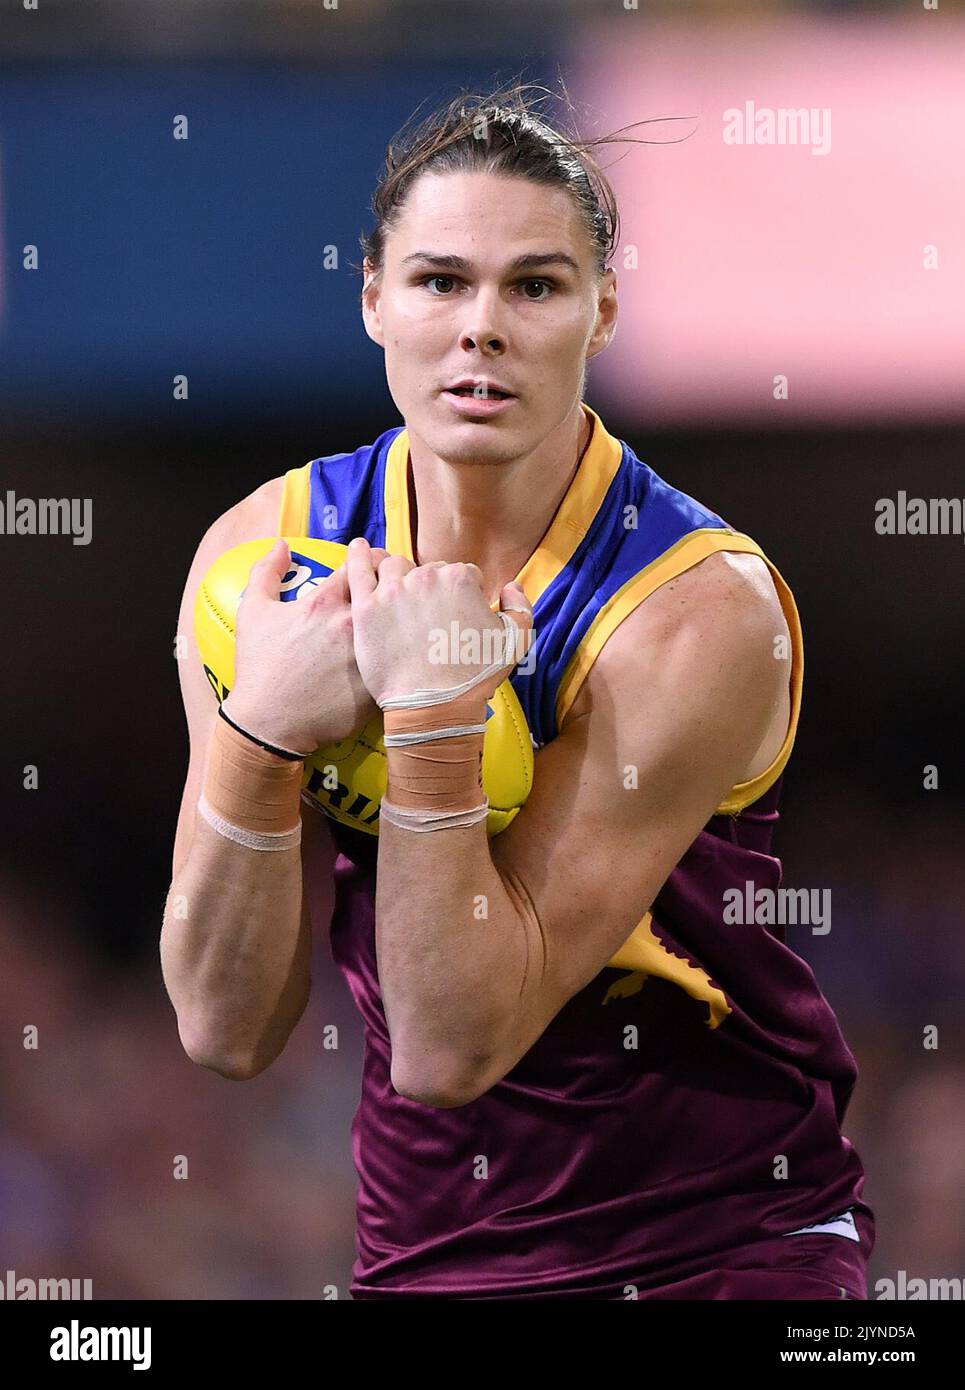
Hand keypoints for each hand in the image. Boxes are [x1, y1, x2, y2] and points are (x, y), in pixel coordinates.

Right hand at [223, 537, 388, 751]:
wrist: (269, 723)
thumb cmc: (259, 667)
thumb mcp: (253, 612)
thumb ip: (266, 571)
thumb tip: (281, 544)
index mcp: (324, 603)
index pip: (362, 563)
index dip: (370, 559)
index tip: (372, 564)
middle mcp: (350, 626)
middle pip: (389, 590)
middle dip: (394, 584)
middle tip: (394, 588)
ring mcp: (367, 657)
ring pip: (403, 626)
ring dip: (405, 618)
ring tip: (405, 620)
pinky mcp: (377, 686)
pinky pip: (401, 661)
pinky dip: (404, 654)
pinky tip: (402, 654)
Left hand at [344, 536, 533, 708]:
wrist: (434, 707)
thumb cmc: (474, 678)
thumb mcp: (516, 643)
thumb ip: (520, 607)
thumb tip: (510, 586)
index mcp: (460, 579)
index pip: (461, 573)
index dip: (460, 596)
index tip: (454, 617)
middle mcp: (426, 577)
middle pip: (427, 570)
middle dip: (429, 588)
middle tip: (427, 618)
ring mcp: (392, 591)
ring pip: (393, 568)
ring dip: (397, 577)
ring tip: (397, 598)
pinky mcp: (366, 608)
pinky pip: (357, 570)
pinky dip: (357, 556)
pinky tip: (358, 549)